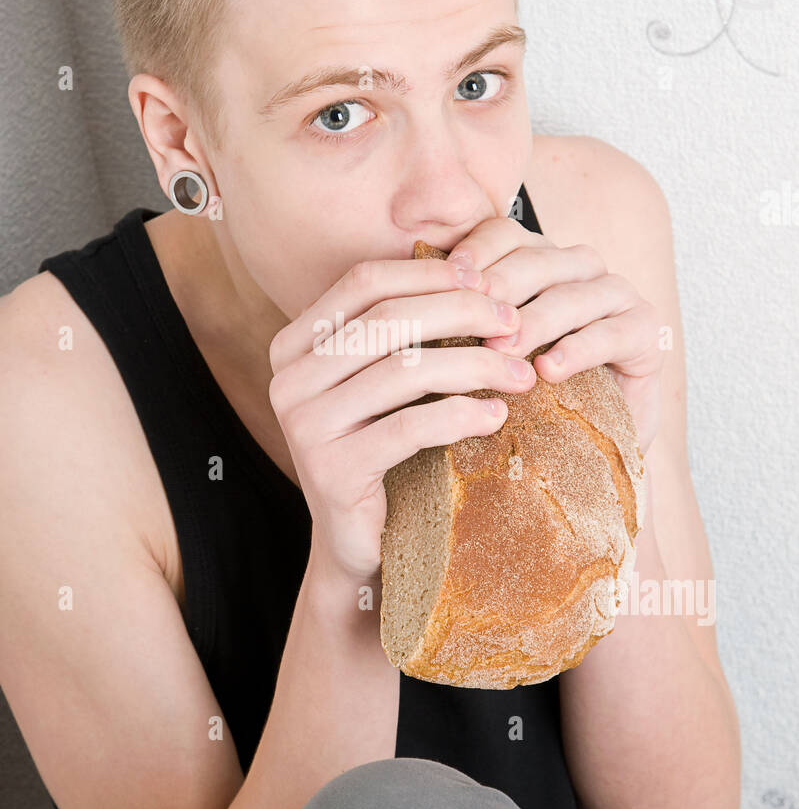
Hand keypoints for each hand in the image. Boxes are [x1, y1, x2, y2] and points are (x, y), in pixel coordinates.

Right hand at [267, 255, 533, 584]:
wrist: (360, 544)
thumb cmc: (385, 450)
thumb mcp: (388, 381)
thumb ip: (406, 328)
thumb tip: (473, 265)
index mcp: (295, 343)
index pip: (364, 282)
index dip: (430, 274)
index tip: (489, 283)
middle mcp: (289, 379)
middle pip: (387, 320)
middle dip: (462, 314)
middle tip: (516, 324)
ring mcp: (304, 426)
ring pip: (404, 370)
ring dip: (474, 365)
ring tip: (520, 373)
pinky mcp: (332, 471)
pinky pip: (410, 427)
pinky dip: (461, 415)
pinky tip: (496, 415)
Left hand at [447, 216, 662, 455]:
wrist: (580, 453)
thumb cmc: (519, 400)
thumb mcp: (480, 356)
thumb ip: (453, 321)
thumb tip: (393, 302)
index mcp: (537, 259)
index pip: (504, 234)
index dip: (475, 253)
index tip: (444, 284)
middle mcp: (580, 269)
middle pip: (538, 258)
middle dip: (500, 288)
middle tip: (466, 322)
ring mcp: (618, 297)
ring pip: (574, 294)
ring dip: (534, 321)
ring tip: (501, 352)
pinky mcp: (647, 334)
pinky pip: (613, 333)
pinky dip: (579, 349)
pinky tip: (548, 370)